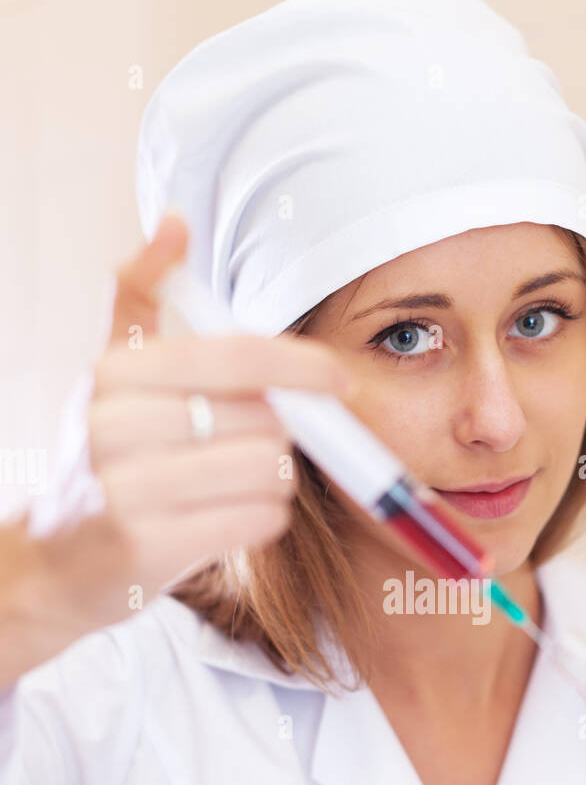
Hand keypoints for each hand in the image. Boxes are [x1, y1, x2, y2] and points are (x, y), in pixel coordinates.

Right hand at [12, 214, 354, 672]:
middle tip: (247, 451)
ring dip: (273, 480)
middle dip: (276, 436)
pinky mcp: (148, 547)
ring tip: (236, 486)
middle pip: (261, 417)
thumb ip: (140, 299)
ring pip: (266, 469)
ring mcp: (127, 490)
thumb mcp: (108, 377)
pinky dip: (262, 520)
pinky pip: (256, 520)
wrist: (47, 564)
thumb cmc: (98, 463)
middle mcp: (113, 426)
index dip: (299, 364)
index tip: (338, 379)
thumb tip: (175, 220)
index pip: (233, 355)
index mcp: (113, 375)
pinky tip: (232, 519)